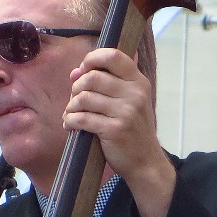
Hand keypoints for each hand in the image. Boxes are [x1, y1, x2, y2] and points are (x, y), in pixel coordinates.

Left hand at [66, 48, 175, 216]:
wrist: (145, 161)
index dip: (92, 59)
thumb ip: (106, 84)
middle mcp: (135, 94)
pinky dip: (71, 120)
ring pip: (84, 97)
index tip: (84, 70)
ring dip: (71, 106)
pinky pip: (82, 118)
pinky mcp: (115, 129)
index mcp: (139, 82)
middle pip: (92, 77)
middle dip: (77, 88)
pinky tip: (71, 124)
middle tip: (77, 100)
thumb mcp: (129, 101)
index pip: (113, 56)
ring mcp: (126, 112)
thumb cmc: (132, 129)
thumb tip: (75, 72)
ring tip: (73, 114)